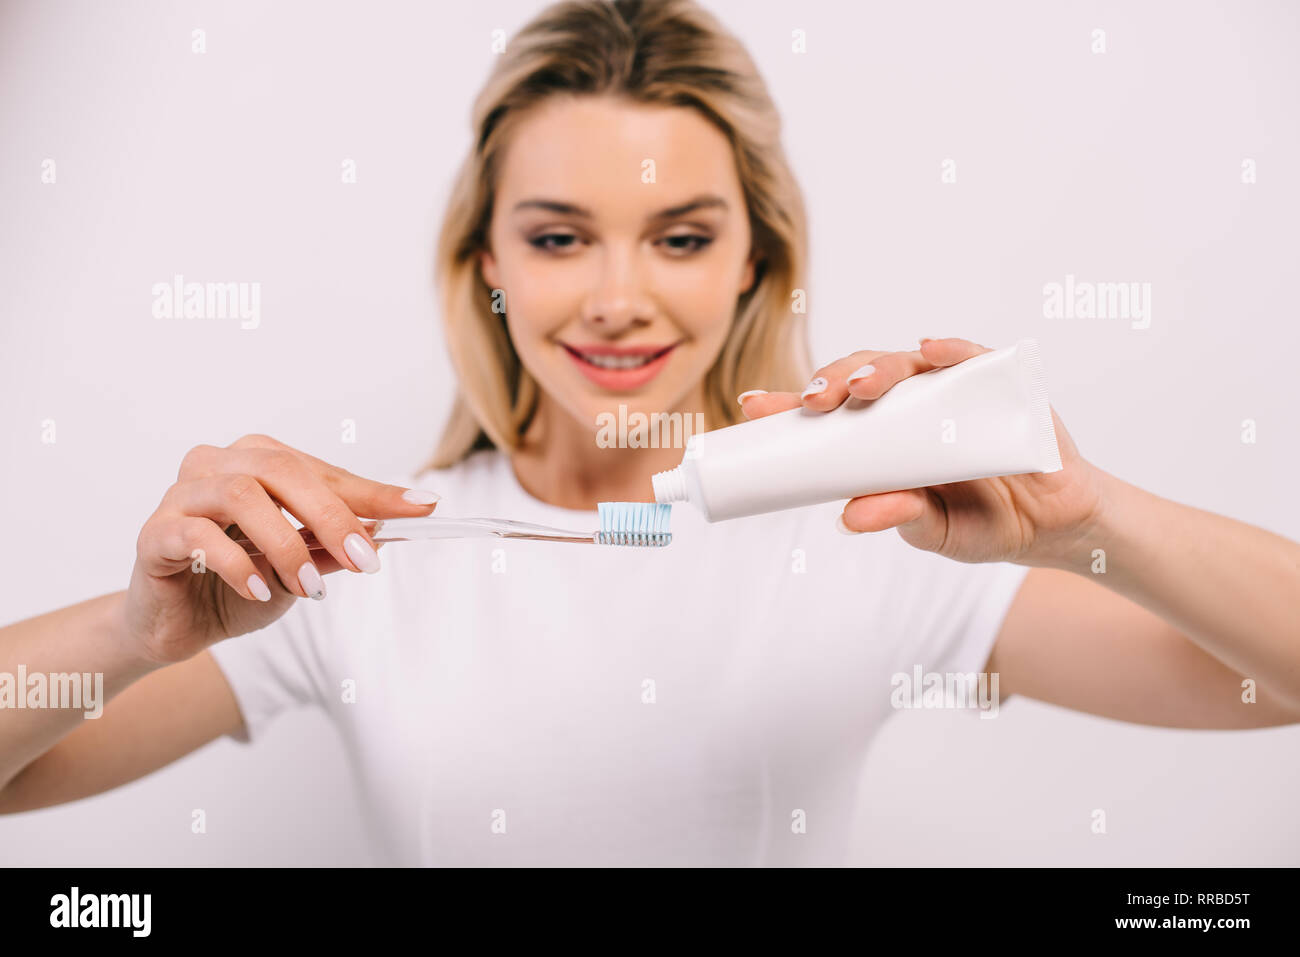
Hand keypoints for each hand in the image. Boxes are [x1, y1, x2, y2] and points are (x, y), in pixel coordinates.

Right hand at [123, 433, 441, 664]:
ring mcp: (182, 495)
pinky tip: (261, 590)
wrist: (179, 627)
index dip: (374, 491)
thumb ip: (334, 547)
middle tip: (364, 559)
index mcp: (258, 462)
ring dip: (286, 545)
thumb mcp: (302, 569)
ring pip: (241, 495)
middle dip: (333, 515)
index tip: (422, 507)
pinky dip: (239, 564)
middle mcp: (218, 465)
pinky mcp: (155, 533)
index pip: (324, 472)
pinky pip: (199, 536)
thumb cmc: (241, 585)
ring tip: (312, 588)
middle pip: (282, 471)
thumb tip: (384, 530)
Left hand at [738, 337, 1106, 566]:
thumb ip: (898, 516)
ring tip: (857, 387)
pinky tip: (929, 350)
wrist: (1056, 524)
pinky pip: (970, 356)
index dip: (789, 406)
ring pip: (904, 363)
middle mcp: (911, 406)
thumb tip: (848, 519)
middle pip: (859, 378)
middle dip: (829, 383)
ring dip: (877, 368)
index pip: (829, 415)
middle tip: (810, 402)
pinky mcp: (997, 382)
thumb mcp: (935, 529)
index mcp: (884, 439)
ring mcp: (952, 390)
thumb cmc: (987, 522)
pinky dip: (949, 349)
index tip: (751, 407)